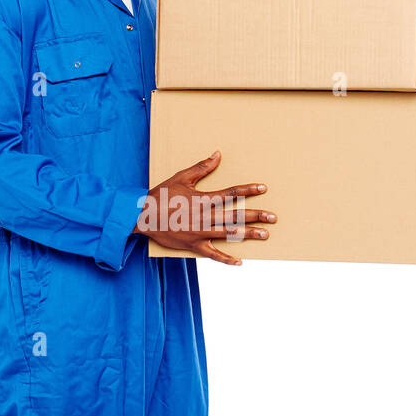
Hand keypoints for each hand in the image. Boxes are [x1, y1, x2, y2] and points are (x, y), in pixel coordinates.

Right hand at [133, 149, 276, 264]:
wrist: (141, 217)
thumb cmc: (161, 195)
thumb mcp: (181, 177)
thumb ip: (201, 167)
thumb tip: (218, 154)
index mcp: (202, 199)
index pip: (230, 193)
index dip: (248, 190)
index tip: (263, 188)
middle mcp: (204, 216)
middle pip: (236, 215)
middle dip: (256, 216)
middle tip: (273, 218)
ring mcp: (200, 232)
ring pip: (229, 234)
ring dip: (248, 235)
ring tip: (265, 235)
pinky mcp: (194, 245)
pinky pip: (213, 254)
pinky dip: (226, 259)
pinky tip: (240, 261)